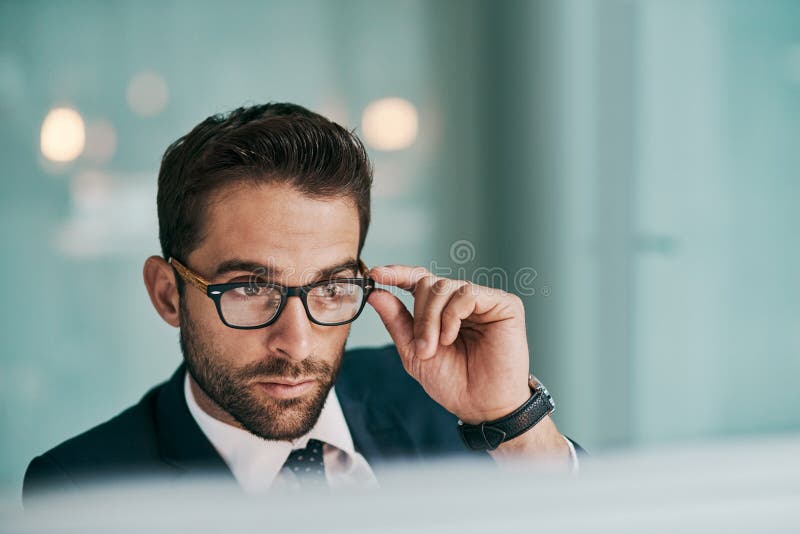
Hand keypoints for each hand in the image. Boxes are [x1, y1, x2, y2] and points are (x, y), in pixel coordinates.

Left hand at [366, 265, 531, 424]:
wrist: (481, 406)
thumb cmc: (453, 382)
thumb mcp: (414, 352)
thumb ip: (396, 321)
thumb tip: (375, 293)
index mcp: (442, 309)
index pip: (418, 280)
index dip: (397, 274)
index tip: (375, 275)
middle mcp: (462, 300)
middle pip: (428, 283)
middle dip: (419, 315)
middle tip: (423, 347)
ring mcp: (483, 300)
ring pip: (444, 286)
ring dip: (432, 318)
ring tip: (436, 347)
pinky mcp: (504, 304)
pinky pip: (467, 293)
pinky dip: (452, 315)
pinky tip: (451, 337)